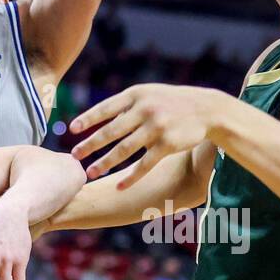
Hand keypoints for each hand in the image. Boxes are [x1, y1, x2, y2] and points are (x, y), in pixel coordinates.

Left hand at [69, 83, 223, 187]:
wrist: (207, 109)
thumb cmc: (171, 101)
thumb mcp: (148, 94)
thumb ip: (125, 104)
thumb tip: (97, 117)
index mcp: (136, 95)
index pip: (106, 108)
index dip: (88, 118)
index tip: (71, 129)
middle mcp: (144, 110)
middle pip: (111, 131)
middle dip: (90, 145)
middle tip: (74, 156)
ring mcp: (156, 128)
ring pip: (124, 150)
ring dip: (105, 163)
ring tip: (90, 172)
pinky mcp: (168, 145)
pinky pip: (144, 164)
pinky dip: (131, 177)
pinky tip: (119, 186)